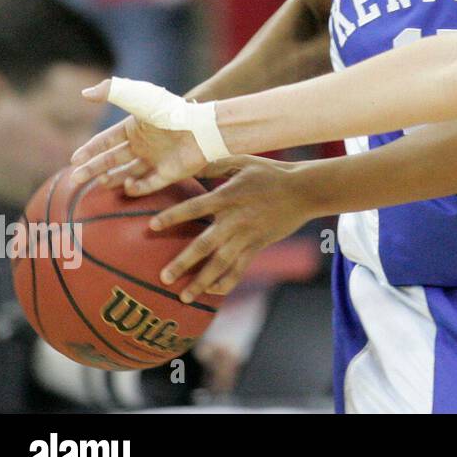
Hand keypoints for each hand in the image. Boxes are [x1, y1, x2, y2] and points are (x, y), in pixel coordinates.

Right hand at [70, 79, 211, 194]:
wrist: (200, 129)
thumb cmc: (168, 111)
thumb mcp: (137, 98)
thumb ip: (111, 92)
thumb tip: (84, 92)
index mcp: (135, 127)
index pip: (106, 141)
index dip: (89, 150)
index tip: (74, 160)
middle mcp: (144, 144)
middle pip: (112, 160)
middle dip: (92, 169)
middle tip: (74, 179)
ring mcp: (157, 159)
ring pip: (127, 174)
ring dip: (111, 179)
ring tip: (101, 182)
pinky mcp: (170, 173)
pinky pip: (148, 185)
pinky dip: (135, 188)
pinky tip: (128, 183)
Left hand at [148, 155, 316, 302]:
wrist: (304, 190)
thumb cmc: (271, 173)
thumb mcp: (242, 161)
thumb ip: (214, 164)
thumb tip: (187, 162)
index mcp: (227, 196)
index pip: (195, 207)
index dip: (173, 216)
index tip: (152, 226)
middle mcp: (235, 219)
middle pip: (205, 244)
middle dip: (184, 261)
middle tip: (164, 277)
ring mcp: (247, 235)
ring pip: (221, 263)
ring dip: (202, 281)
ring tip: (184, 296)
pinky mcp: (258, 245)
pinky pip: (240, 268)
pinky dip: (226, 282)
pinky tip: (212, 292)